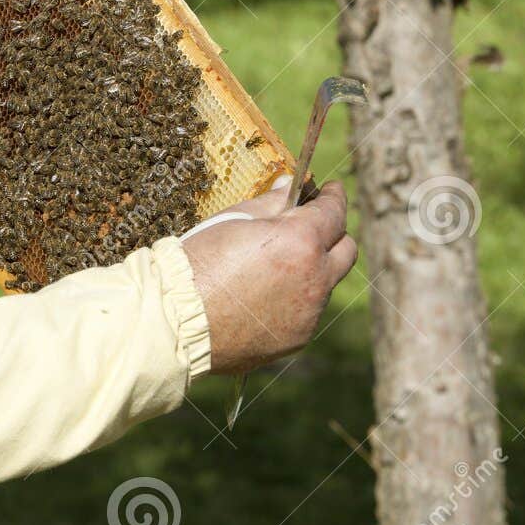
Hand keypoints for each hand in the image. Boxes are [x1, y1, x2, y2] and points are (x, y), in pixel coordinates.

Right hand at [180, 181, 356, 375]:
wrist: (177, 319)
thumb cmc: (200, 262)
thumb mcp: (234, 220)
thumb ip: (272, 202)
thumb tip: (290, 186)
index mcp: (300, 241)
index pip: (335, 211)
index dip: (333, 196)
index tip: (328, 190)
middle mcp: (315, 278)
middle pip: (347, 250)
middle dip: (333, 234)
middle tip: (312, 227)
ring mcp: (309, 313)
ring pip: (326, 283)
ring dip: (312, 269)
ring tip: (275, 267)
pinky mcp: (297, 338)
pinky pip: (307, 311)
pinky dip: (295, 299)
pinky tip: (263, 297)